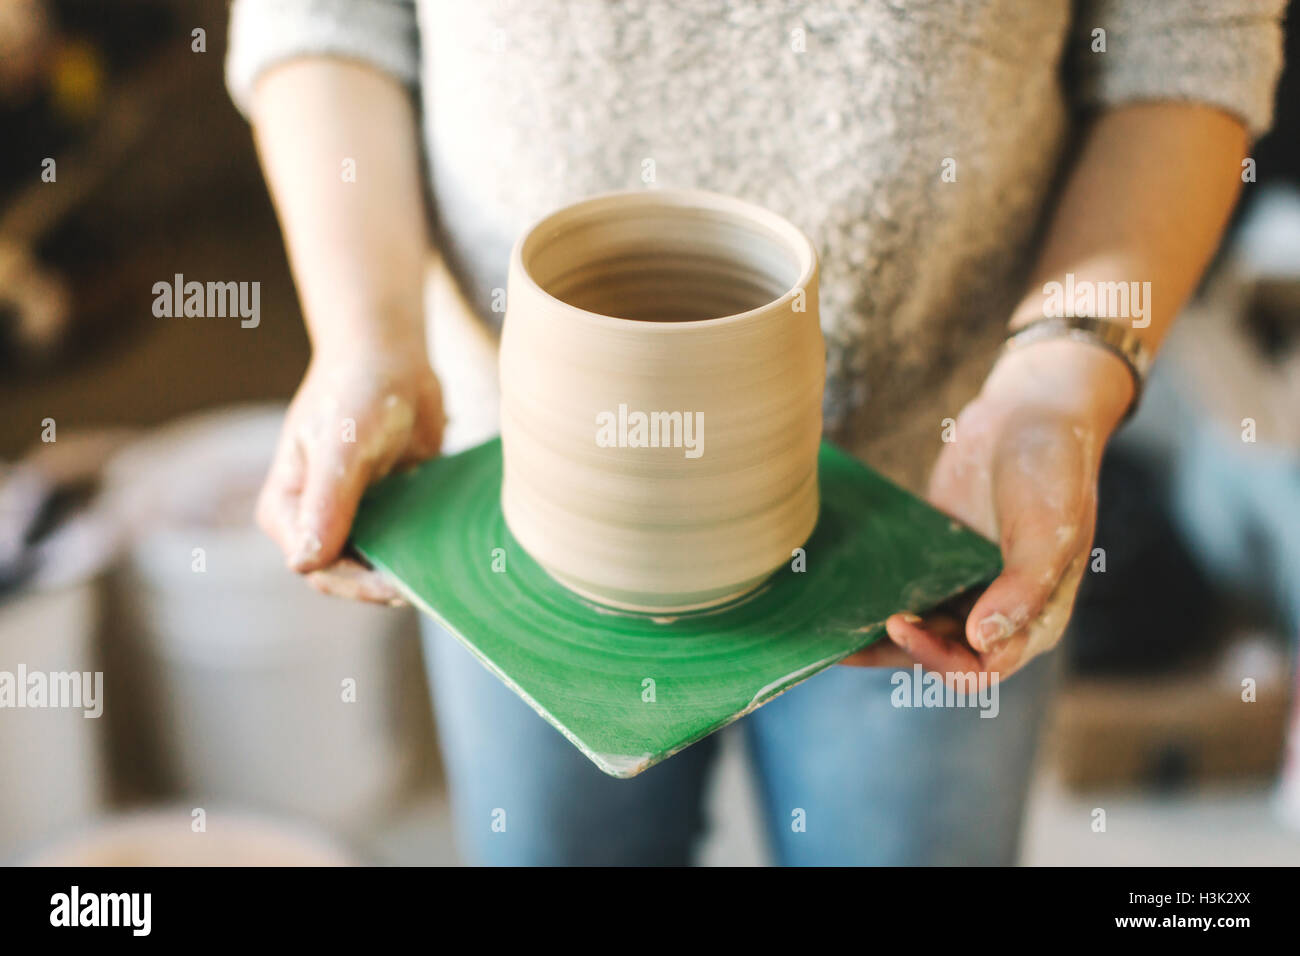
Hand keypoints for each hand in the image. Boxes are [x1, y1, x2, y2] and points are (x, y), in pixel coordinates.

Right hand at [257, 346, 443, 603]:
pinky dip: (423, 551)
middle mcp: (312, 520)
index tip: (401, 585)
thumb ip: (326, 501)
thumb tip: (304, 563)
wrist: (390, 358)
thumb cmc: (357, 390)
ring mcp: (350, 518)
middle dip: (385, 584)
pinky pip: (402, 545)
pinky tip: (450, 551)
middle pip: (348, 577)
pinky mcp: (384, 511)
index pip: (319, 570)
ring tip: (445, 572)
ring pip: (377, 565)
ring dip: (407, 570)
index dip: (359, 585)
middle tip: (434, 584)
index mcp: (286, 509)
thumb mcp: (343, 443)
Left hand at [844, 338, 1133, 679]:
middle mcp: (1001, 614)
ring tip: (826, 628)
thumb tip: (983, 640)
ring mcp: (968, 588)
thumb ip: (1022, 588)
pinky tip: (834, 590)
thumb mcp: (1047, 529)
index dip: (938, 659)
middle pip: (942, 656)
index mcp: (1036, 620)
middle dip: (895, 650)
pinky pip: (907, 591)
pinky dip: (877, 596)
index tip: (898, 625)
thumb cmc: (1055, 469)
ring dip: (878, 634)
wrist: (1033, 411)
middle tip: (844, 634)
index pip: (981, 668)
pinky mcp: (940, 561)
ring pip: (920, 628)